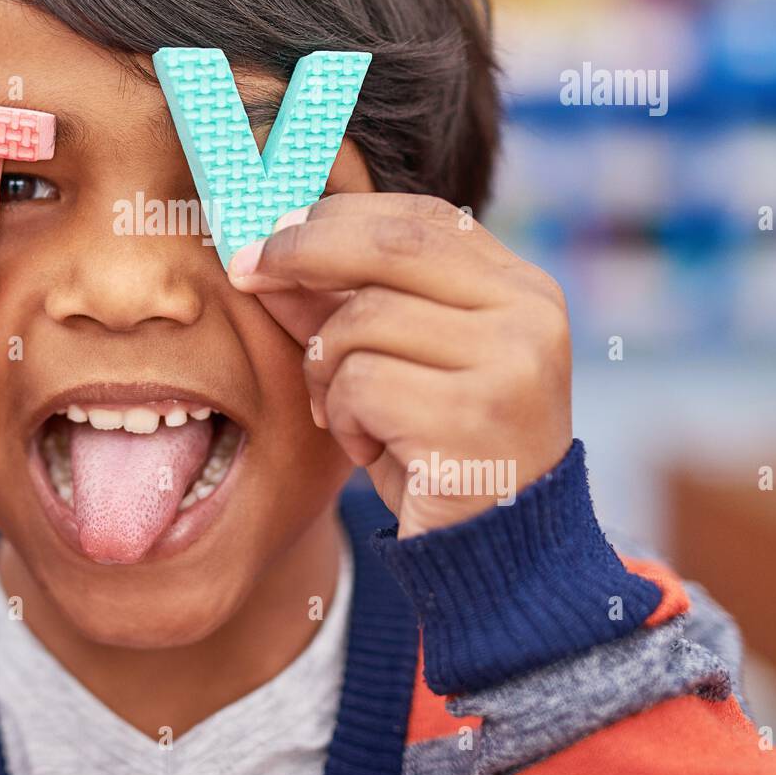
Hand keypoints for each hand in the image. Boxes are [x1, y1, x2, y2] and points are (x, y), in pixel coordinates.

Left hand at [228, 194, 572, 537]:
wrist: (491, 558)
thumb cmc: (433, 449)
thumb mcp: (389, 363)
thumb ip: (337, 303)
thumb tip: (260, 248)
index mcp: (521, 289)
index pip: (422, 219)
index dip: (336, 216)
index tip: (269, 231)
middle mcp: (529, 315)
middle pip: (389, 248)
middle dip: (301, 252)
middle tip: (245, 270)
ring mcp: (510, 365)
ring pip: (361, 321)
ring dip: (327, 371)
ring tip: (355, 416)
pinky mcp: (473, 418)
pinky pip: (359, 384)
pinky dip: (342, 418)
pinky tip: (373, 449)